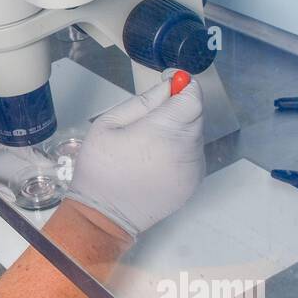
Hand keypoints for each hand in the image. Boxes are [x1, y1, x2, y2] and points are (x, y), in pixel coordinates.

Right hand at [63, 71, 204, 238]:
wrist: (105, 215)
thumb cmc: (101, 168)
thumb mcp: (109, 123)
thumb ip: (143, 101)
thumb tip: (168, 86)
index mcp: (163, 132)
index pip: (193, 97)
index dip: (184, 85)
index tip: (171, 82)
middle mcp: (185, 150)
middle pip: (197, 114)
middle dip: (179, 107)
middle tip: (153, 114)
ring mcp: (192, 169)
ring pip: (196, 134)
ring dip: (180, 129)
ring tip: (150, 141)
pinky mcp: (194, 182)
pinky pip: (194, 154)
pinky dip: (181, 149)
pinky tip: (156, 157)